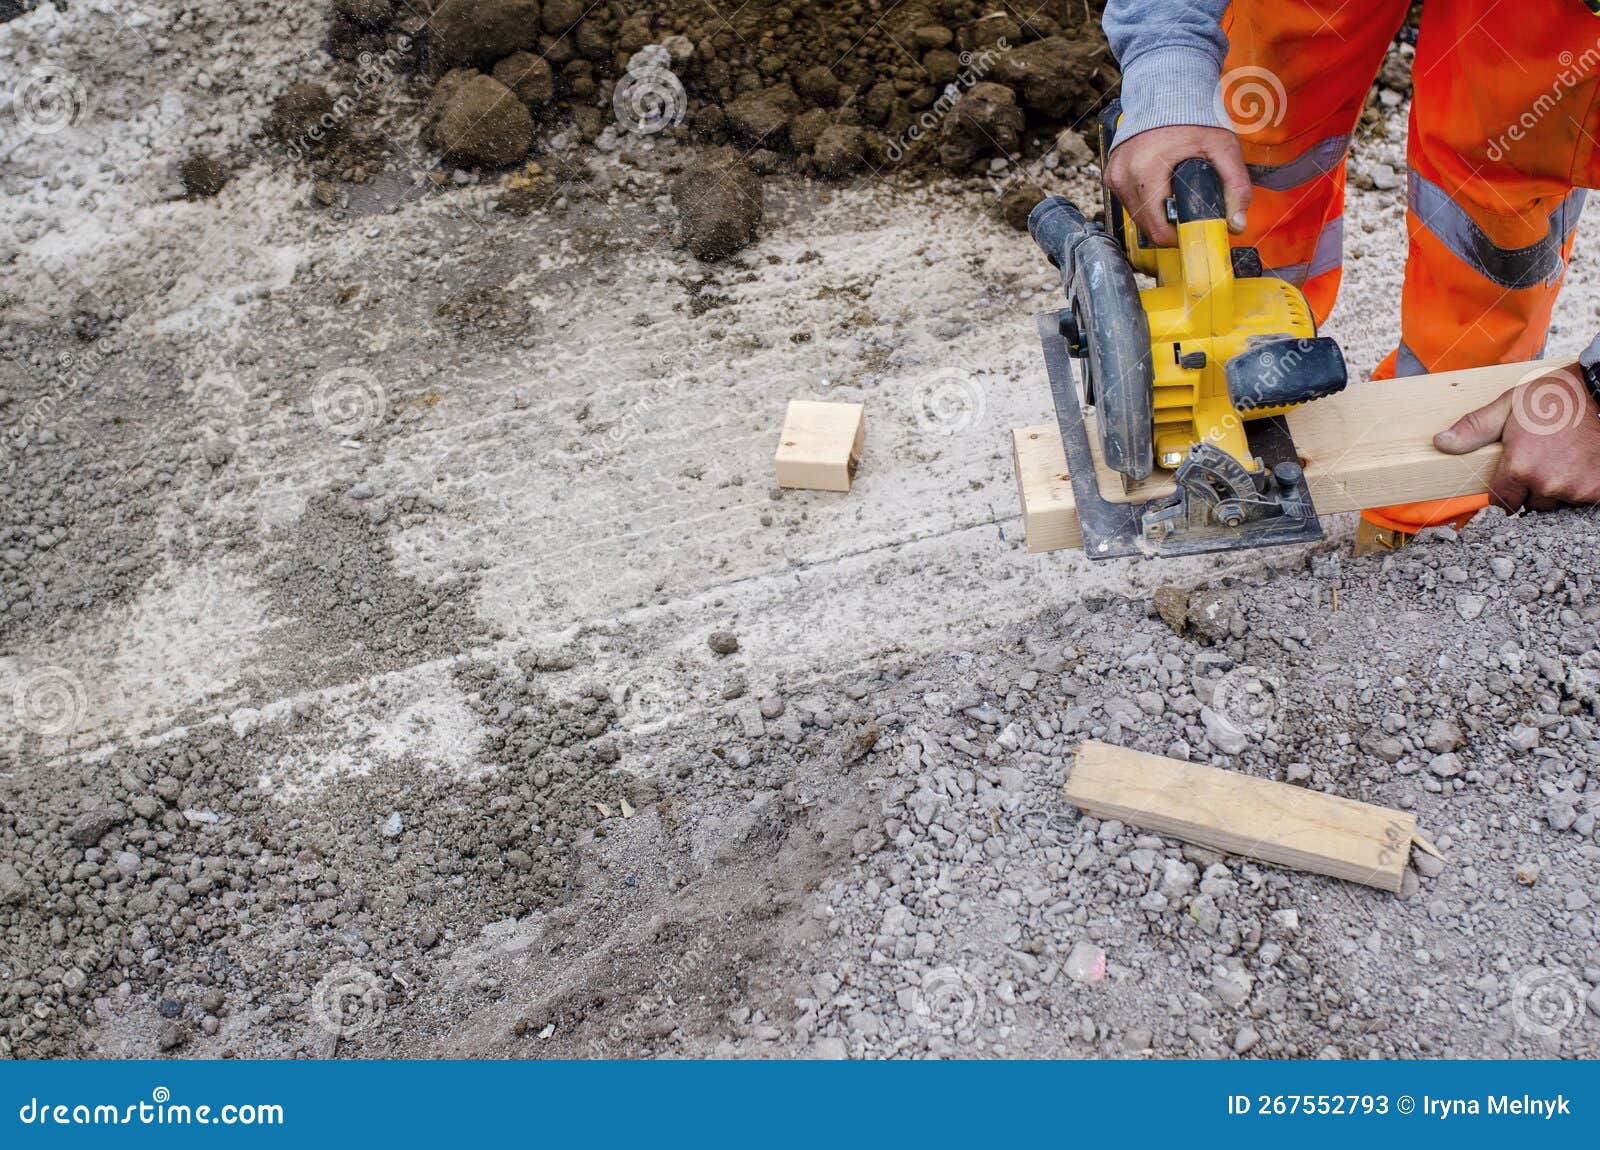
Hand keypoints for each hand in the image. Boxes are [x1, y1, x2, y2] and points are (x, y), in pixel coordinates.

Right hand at [1103, 125, 1251, 245]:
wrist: (1167, 92)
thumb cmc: (1194, 117)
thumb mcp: (1223, 148)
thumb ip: (1236, 186)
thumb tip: (1237, 225)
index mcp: (1146, 172)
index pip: (1158, 228)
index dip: (1180, 236)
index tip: (1195, 229)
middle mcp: (1123, 176)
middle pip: (1147, 226)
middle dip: (1170, 226)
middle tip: (1191, 214)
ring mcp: (1114, 176)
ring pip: (1137, 217)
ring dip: (1157, 216)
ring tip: (1177, 200)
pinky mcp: (1111, 175)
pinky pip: (1129, 203)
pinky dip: (1146, 204)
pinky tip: (1162, 190)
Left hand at [1433, 367, 1599, 509]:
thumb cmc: (1558, 396)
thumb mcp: (1509, 405)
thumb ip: (1474, 428)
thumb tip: (1441, 443)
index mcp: (1520, 468)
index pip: (1500, 501)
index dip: (1504, 488)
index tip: (1512, 473)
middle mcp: (1548, 484)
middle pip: (1529, 503)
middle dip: (1531, 487)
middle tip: (1542, 457)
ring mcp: (1576, 489)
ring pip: (1556, 502)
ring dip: (1557, 487)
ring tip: (1563, 457)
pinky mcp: (1598, 490)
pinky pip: (1581, 499)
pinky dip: (1580, 485)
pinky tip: (1580, 462)